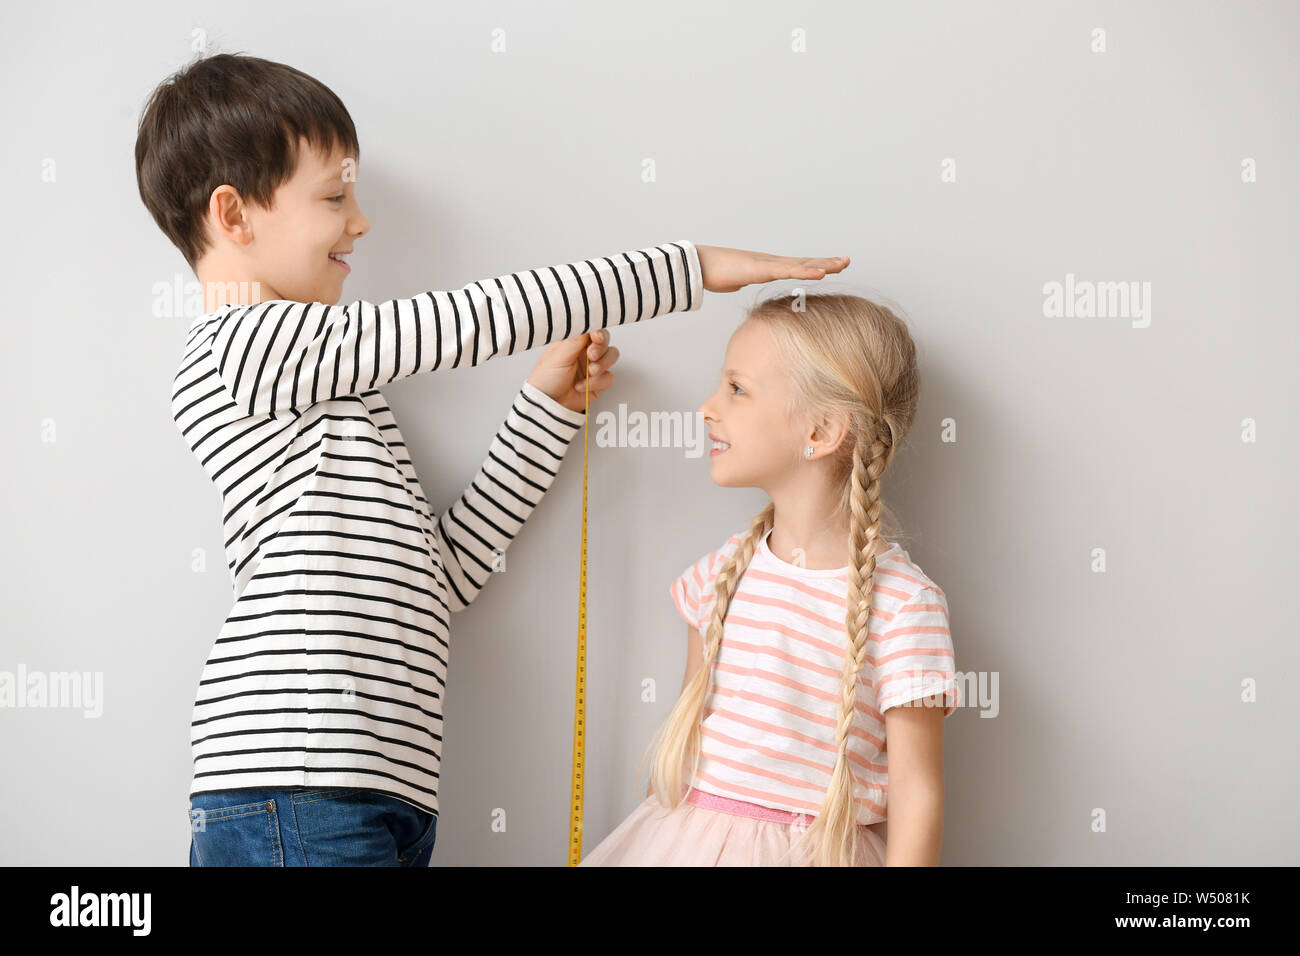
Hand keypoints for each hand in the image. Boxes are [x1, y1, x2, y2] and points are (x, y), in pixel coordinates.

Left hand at [525, 328, 619, 413]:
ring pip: (611, 357)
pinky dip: (596, 383)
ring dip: (602, 364)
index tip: (596, 337)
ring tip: (589, 372)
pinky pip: (608, 378)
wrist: (547, 405)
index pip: (592, 330)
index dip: (598, 332)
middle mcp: (584, 353)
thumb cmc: (545, 380)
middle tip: (591, 355)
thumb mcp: (558, 356)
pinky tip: (582, 386)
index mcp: (573, 343)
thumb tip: (587, 324)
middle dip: (601, 348)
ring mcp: (592, 367)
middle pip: (605, 342)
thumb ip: (575, 340)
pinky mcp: (598, 383)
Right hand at [697, 245, 849, 293]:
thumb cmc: (714, 272)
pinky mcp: (762, 269)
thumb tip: (737, 285)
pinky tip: (820, 273)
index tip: (832, 266)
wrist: (699, 264)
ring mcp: (767, 264)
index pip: (797, 266)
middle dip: (826, 262)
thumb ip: (740, 282)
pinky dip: (806, 272)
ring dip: (822, 265)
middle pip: (804, 263)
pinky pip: (788, 271)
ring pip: (801, 265)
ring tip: (841, 264)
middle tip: (847, 261)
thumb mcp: (733, 281)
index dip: (815, 266)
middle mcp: (771, 263)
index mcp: (767, 267)